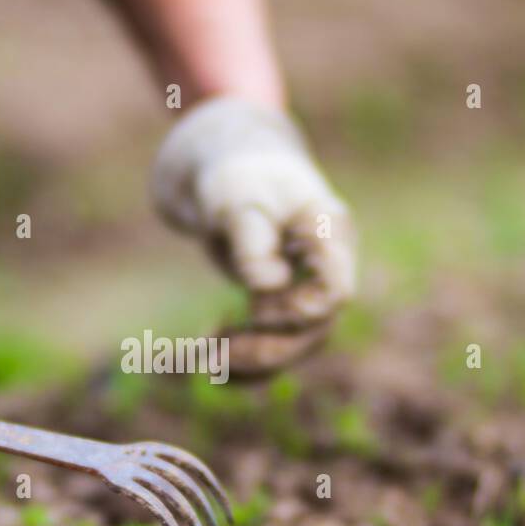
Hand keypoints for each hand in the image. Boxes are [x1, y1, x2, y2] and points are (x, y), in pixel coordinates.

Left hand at [151, 96, 355, 367]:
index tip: (253, 307)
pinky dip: (236, 362)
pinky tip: (196, 358)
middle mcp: (325, 266)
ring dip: (243, 363)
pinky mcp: (282, 303)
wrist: (227, 162)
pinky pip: (270, 346)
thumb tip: (267, 287)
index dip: (298, 313)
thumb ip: (252, 238)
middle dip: (260, 350)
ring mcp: (306, 286)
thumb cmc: (234, 173)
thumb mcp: (235, 198)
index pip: (335, 293)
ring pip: (291, 347)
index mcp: (327, 233)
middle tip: (204, 352)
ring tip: (189, 358)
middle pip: (313, 331)